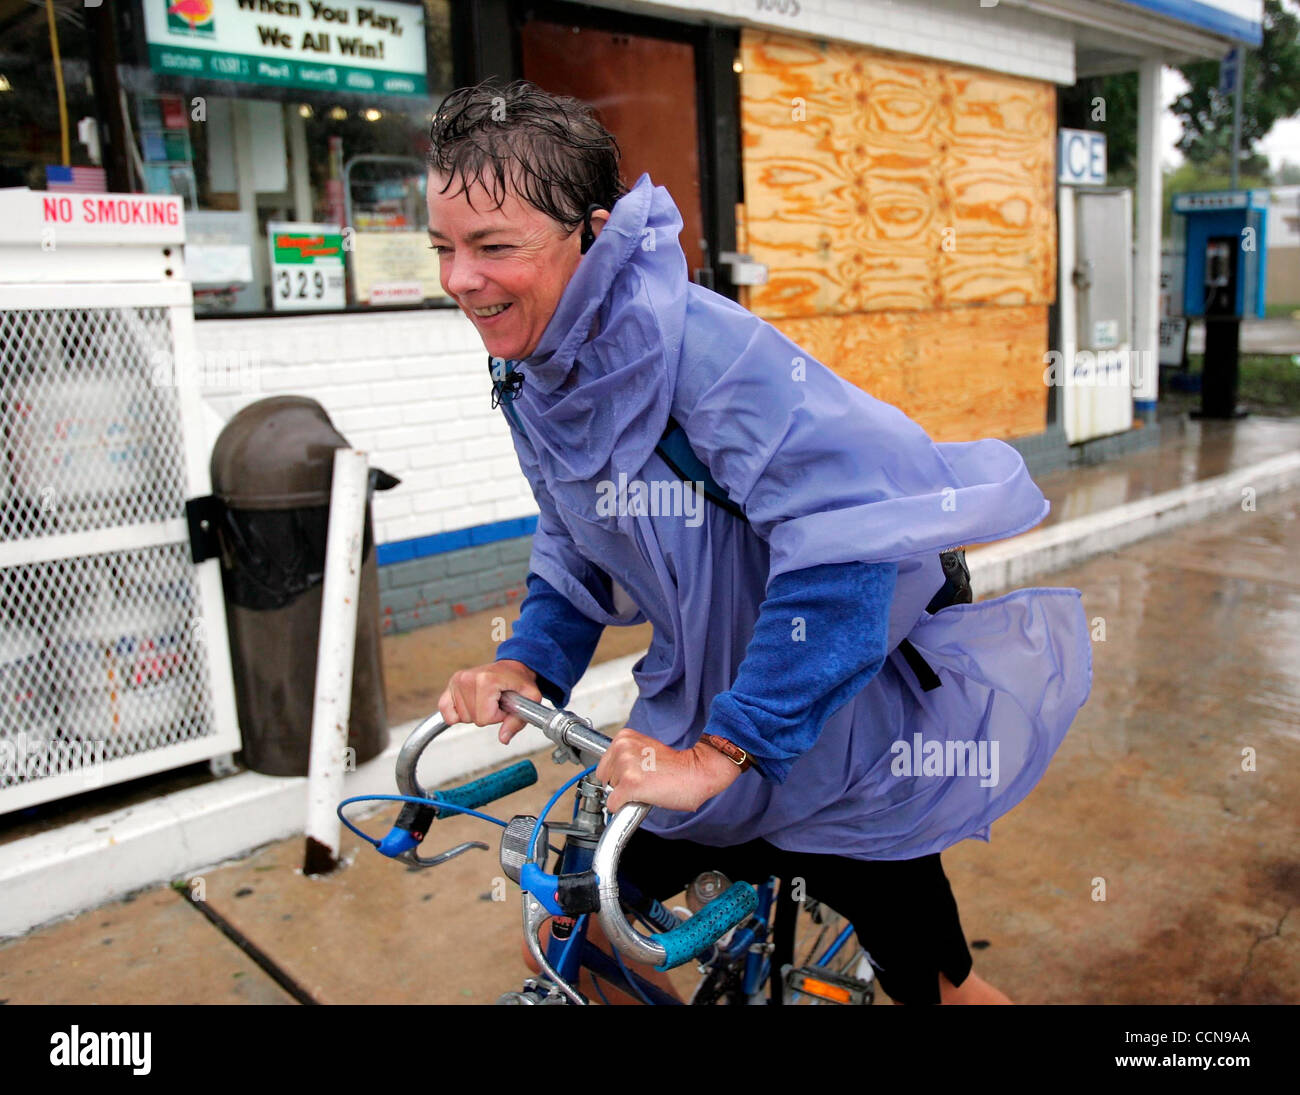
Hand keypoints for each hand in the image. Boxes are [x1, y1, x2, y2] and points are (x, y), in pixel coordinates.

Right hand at [437, 659, 544, 743]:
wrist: (511, 667)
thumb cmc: (519, 681)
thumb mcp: (530, 698)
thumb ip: (517, 720)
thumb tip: (503, 738)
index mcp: (486, 680)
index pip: (485, 718)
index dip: (499, 716)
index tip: (505, 704)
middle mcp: (467, 678)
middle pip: (473, 718)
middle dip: (488, 715)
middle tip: (497, 701)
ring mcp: (457, 681)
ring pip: (462, 717)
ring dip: (476, 713)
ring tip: (487, 699)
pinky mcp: (451, 684)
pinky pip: (445, 709)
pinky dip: (457, 713)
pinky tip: (470, 705)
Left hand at [594, 727, 744, 812]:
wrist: (697, 771)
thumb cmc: (676, 765)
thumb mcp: (645, 749)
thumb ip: (626, 755)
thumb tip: (610, 773)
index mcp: (624, 737)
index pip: (604, 763)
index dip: (618, 774)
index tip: (634, 775)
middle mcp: (622, 748)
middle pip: (604, 777)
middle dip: (619, 784)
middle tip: (642, 782)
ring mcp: (625, 766)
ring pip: (609, 791)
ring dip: (625, 795)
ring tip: (646, 788)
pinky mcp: (630, 784)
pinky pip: (613, 804)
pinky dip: (624, 808)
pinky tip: (642, 799)